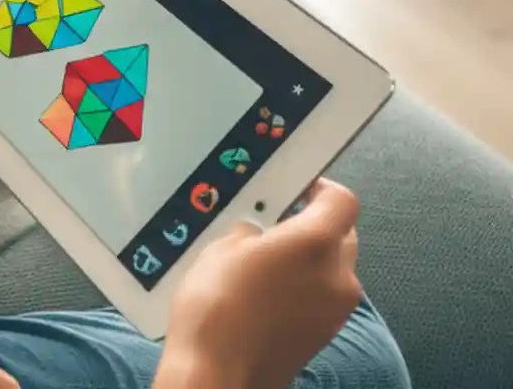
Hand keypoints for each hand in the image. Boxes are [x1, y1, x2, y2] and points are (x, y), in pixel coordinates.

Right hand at [158, 179, 362, 388]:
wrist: (217, 374)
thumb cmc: (216, 306)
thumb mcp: (222, 250)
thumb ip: (252, 232)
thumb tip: (260, 235)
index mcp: (316, 243)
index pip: (341, 200)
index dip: (320, 189)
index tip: (296, 189)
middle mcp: (338, 275)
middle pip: (342, 235)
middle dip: (315, 225)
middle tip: (275, 227)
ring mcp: (336, 310)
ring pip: (333, 268)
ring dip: (310, 260)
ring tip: (266, 264)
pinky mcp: (324, 335)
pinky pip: (322, 297)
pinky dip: (304, 289)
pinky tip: (267, 296)